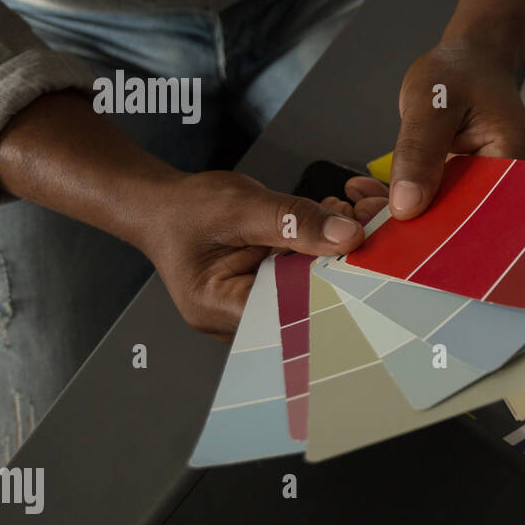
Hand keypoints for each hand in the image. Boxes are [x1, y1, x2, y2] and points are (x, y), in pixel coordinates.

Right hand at [140, 171, 371, 341]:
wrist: (162, 206)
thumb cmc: (185, 208)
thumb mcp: (242, 205)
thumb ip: (295, 220)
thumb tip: (348, 235)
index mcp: (219, 307)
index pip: (290, 311)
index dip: (332, 285)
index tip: (362, 255)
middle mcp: (238, 318)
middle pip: (304, 303)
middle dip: (337, 263)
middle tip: (359, 224)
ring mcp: (254, 307)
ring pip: (309, 289)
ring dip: (332, 253)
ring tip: (344, 215)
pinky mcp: (267, 292)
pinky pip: (302, 278)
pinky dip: (319, 251)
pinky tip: (330, 223)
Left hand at [387, 36, 524, 219]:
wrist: (466, 58)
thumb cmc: (458, 69)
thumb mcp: (431, 103)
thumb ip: (419, 151)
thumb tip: (407, 205)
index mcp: (512, 156)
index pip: (482, 209)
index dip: (444, 229)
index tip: (401, 237)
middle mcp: (505, 177)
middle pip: (465, 218)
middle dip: (418, 227)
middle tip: (370, 224)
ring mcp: (485, 183)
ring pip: (447, 213)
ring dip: (408, 216)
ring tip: (363, 211)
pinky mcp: (464, 184)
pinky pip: (437, 201)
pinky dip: (406, 201)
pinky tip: (372, 198)